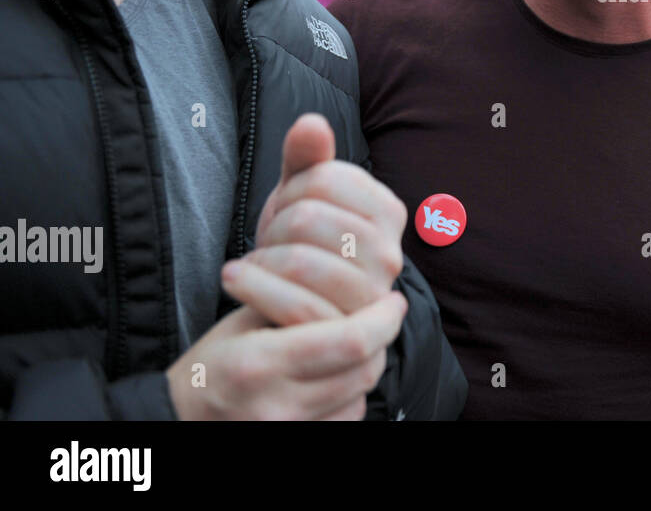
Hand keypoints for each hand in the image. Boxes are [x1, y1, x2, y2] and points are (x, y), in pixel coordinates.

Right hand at [165, 291, 406, 419]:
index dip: (383, 318)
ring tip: (361, 342)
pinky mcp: (297, 445)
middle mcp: (279, 405)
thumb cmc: (210, 364)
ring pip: (361, 397)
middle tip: (385, 316)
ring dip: (368, 366)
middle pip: (365, 370)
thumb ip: (297, 304)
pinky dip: (351, 395)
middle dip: (383, 339)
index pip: (351, 340)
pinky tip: (340, 375)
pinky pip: (346, 419)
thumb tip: (356, 285)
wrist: (177, 419)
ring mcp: (288, 432)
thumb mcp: (243, 321)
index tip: (393, 300)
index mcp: (261, 363)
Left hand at [223, 114, 406, 323]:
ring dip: (264, 259)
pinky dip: (253, 286)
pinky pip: (292, 305)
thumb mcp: (302, 193)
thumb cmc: (302, 240)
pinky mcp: (342, 333)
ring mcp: (370, 297)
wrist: (300, 300)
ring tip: (258, 260)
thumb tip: (311, 123)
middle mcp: (390, 254)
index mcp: (389, 211)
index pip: (324, 179)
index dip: (291, 187)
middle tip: (272, 237)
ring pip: (300, 262)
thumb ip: (307, 156)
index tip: (287, 205)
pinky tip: (235, 277)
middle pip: (308, 218)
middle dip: (276, 225)